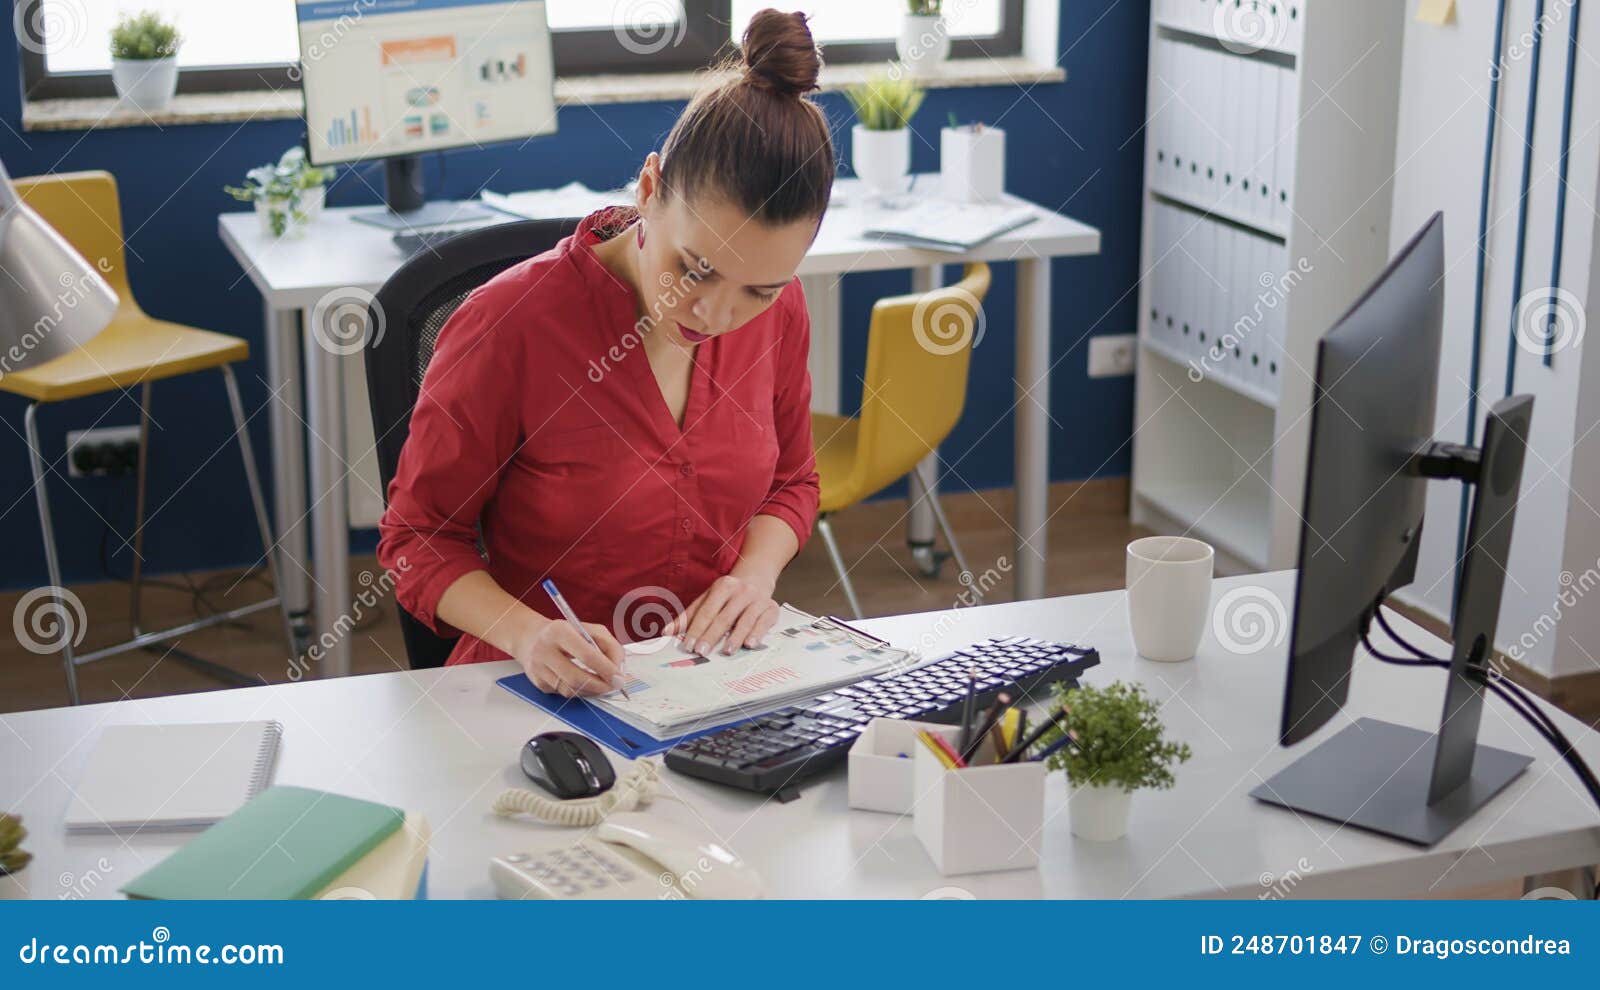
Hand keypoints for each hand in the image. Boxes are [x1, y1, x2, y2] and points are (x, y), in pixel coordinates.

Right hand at [511, 614, 626, 697]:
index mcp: (559, 631)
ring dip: (591, 691)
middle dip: (600, 686)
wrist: (531, 638)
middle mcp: (545, 650)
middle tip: (614, 686)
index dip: (606, 669)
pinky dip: (580, 691)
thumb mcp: (588, 629)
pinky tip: (585, 683)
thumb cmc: (565, 633)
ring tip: (602, 684)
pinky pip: (564, 693)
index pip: (587, 655)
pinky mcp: (538, 683)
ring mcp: (538, 668)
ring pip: (571, 690)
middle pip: (577, 678)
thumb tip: (619, 668)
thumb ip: (609, 645)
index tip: (620, 677)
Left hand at [669, 574, 779, 655]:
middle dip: (712, 635)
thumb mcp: (707, 599)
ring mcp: (757, 599)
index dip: (696, 628)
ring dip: (736, 637)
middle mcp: (740, 591)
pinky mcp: (771, 608)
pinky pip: (764, 622)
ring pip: (745, 620)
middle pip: (724, 617)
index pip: (706, 611)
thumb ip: (688, 616)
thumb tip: (666, 632)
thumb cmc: (728, 594)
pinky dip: (758, 633)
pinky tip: (750, 644)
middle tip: (702, 652)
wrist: (758, 578)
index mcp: (722, 586)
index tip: (688, 645)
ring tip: (727, 651)